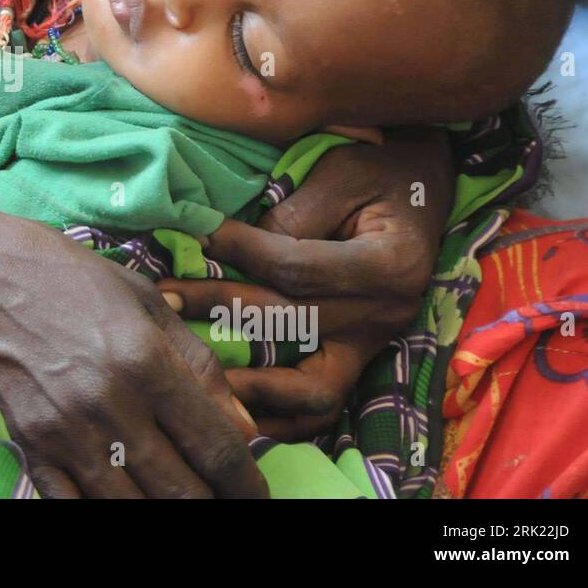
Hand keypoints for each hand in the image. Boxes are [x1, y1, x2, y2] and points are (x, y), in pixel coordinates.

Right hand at [0, 193, 265, 498]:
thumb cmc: (71, 277)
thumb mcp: (147, 301)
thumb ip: (199, 365)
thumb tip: (244, 428)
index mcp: (146, 363)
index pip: (217, 449)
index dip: (247, 484)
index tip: (254, 493)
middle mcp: (109, 405)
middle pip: (182, 491)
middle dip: (212, 503)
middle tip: (221, 498)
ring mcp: (66, 433)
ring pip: (132, 509)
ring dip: (164, 511)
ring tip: (177, 499)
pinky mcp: (31, 447)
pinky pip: (73, 507)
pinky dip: (102, 513)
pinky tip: (124, 500)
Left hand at [157, 128, 453, 439]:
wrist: (422, 187)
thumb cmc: (378, 170)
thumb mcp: (338, 174)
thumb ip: (293, 214)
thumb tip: (232, 250)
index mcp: (390, 264)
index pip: (298, 269)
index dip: (240, 252)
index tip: (194, 236)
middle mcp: (387, 314)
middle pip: (292, 323)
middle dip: (220, 309)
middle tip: (165, 297)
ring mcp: (375, 344)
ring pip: (311, 391)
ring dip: (249, 387)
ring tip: (191, 368)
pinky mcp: (360, 359)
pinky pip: (320, 406)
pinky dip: (277, 416)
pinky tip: (227, 408)